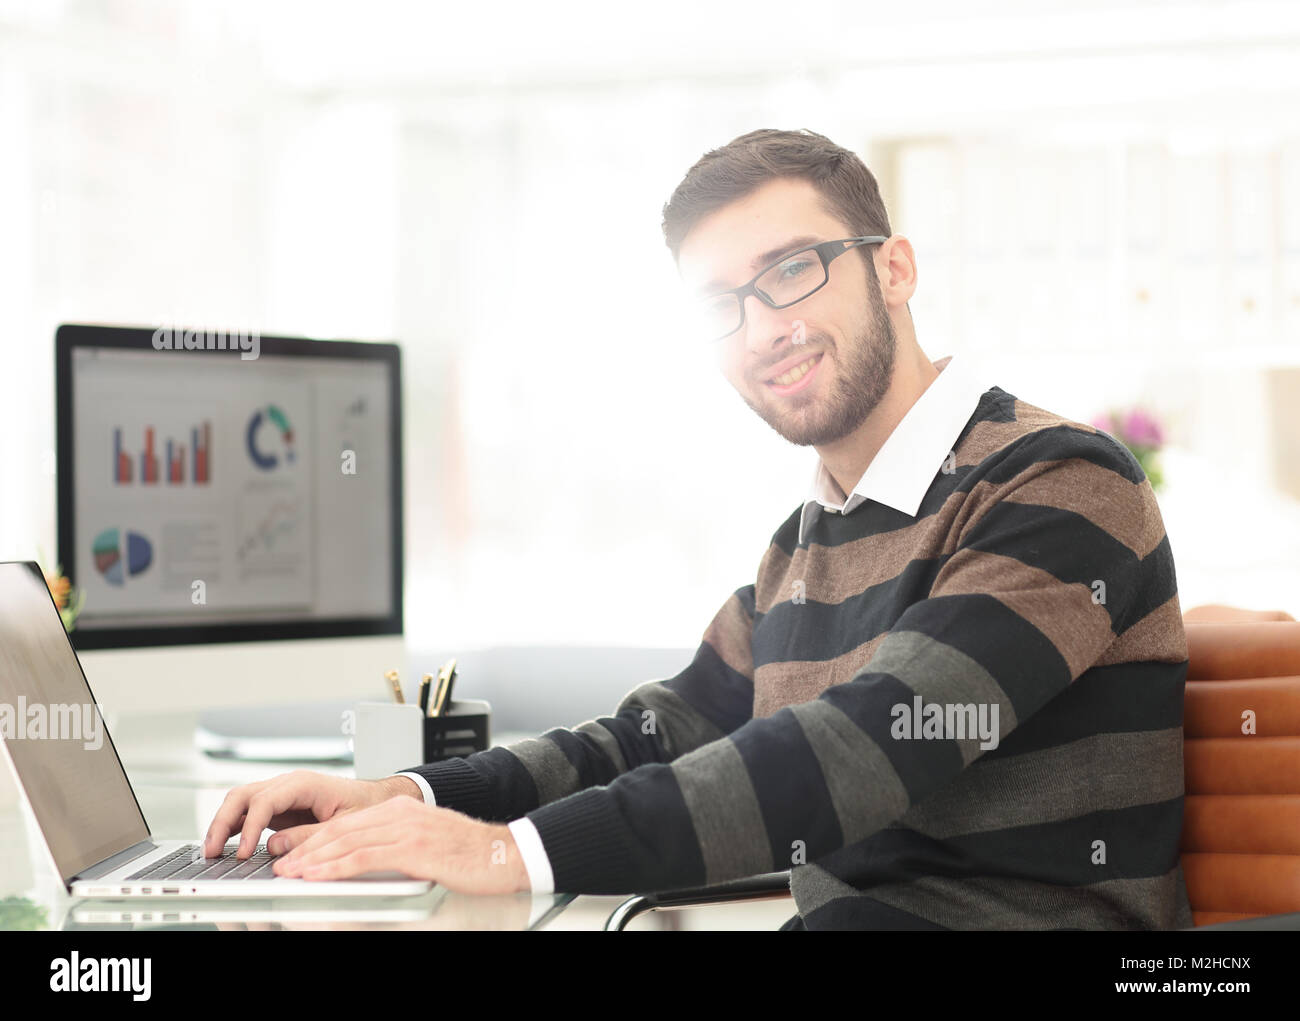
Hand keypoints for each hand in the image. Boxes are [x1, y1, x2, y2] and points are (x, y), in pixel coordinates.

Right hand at [204, 770, 419, 858]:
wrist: (376, 799)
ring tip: (211, 850)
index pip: (265, 801)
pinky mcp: (278, 807)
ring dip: (222, 823)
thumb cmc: (364, 806)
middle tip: (212, 850)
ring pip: (240, 801)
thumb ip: (309, 835)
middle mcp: (287, 784)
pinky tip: (223, 844)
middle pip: (243, 795)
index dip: (251, 827)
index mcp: (303, 783)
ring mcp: (280, 794)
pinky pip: (247, 812)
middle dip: (223, 821)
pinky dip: (233, 826)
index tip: (244, 852)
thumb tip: (274, 846)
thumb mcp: (343, 824)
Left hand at [270, 797, 530, 894]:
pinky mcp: (412, 848)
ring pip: (346, 841)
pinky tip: (318, 875)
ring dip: (313, 859)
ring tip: (291, 871)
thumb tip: (369, 859)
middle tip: (282, 863)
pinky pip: (363, 857)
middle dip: (307, 848)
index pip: (348, 823)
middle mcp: (401, 814)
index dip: (317, 839)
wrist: (502, 854)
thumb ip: (399, 844)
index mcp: (403, 810)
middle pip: (341, 829)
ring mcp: (406, 829)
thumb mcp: (428, 841)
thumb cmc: (470, 854)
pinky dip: (335, 867)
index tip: (296, 853)